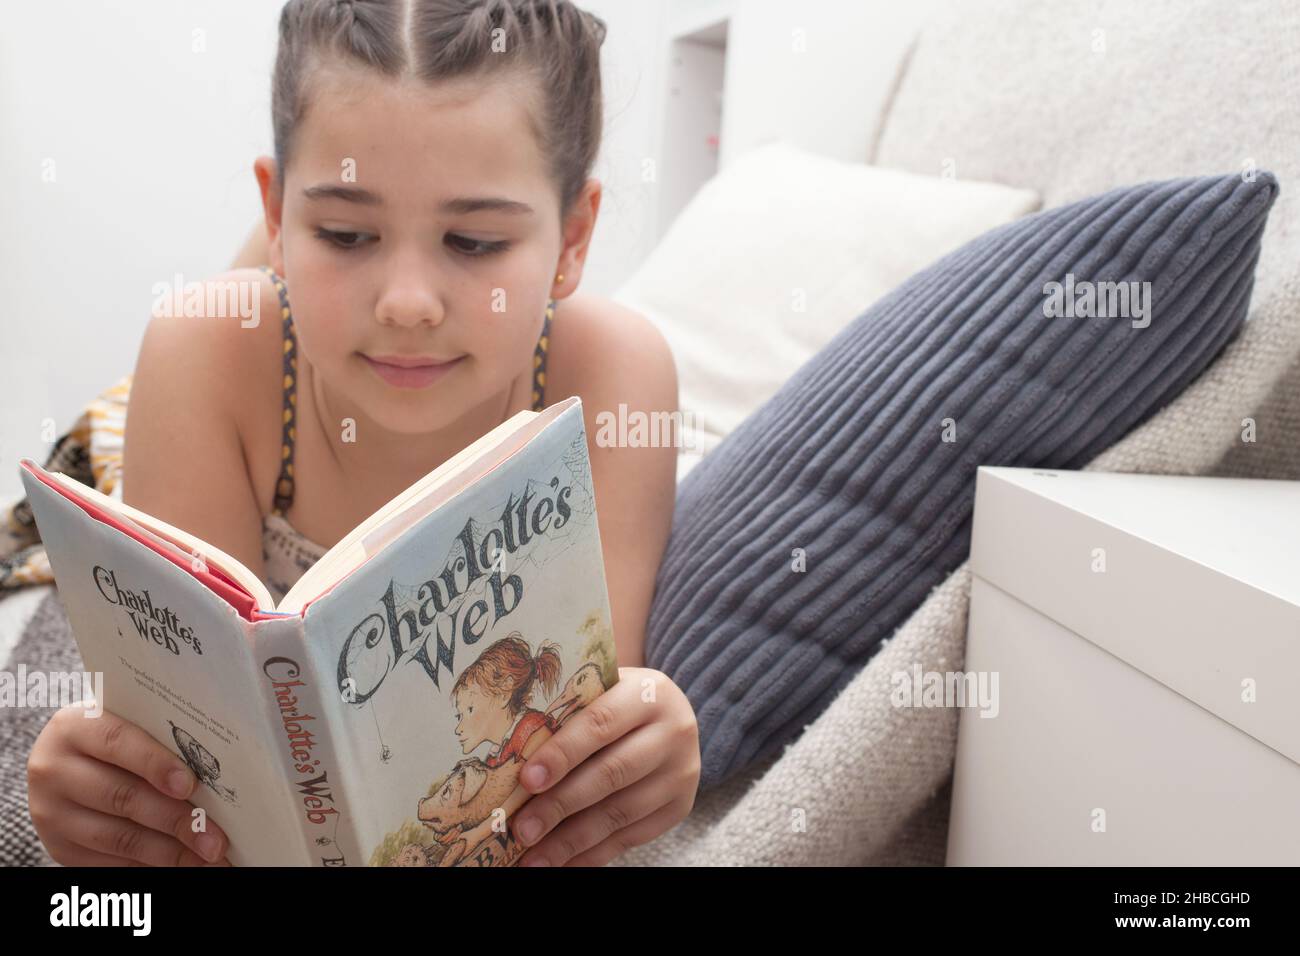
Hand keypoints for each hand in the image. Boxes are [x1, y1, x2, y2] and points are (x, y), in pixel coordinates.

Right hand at [27, 704, 232, 865]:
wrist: (68, 762)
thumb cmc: (117, 737)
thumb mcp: (130, 723)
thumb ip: (161, 736)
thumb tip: (216, 768)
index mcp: (73, 727)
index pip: (117, 742)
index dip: (155, 764)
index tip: (190, 785)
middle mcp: (53, 770)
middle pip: (122, 797)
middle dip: (177, 820)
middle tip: (216, 838)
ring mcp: (51, 813)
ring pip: (119, 837)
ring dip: (170, 852)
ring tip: (209, 856)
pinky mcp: (60, 847)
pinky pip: (110, 862)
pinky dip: (152, 865)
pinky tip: (184, 863)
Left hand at [510, 666, 699, 865]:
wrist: (671, 715)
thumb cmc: (617, 701)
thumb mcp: (601, 691)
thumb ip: (568, 711)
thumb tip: (509, 755)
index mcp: (649, 693)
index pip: (601, 724)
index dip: (562, 753)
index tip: (527, 781)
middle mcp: (674, 731)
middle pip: (611, 773)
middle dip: (561, 805)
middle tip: (522, 829)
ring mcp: (681, 772)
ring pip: (621, 813)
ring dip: (571, 840)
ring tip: (534, 858)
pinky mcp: (680, 807)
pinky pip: (632, 837)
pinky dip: (593, 854)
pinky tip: (562, 862)